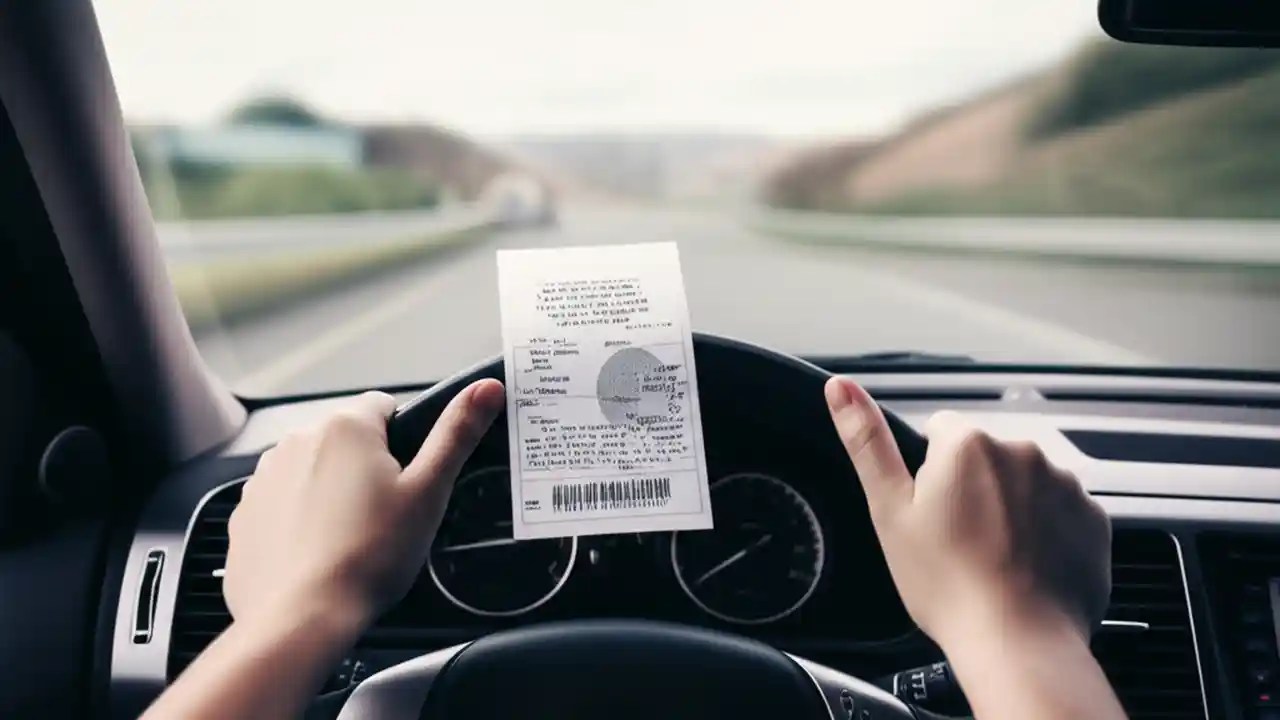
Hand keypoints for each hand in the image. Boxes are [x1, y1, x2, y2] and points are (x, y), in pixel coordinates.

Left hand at [224, 379, 504, 630]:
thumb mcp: (428, 492)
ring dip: (332, 489)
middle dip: (368, 467)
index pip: (385, 407)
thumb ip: (457, 434)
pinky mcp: (245, 512)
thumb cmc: (370, 554)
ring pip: (314, 469)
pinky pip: (283, 501)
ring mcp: (264, 475)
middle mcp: (297, 438)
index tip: (409, 481)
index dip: (405, 442)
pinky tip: (318, 551)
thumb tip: (487, 388)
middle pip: (348, 439)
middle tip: (386, 515)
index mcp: (346, 425)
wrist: (300, 617)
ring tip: (351, 537)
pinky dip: (300, 518)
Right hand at [823, 376, 1110, 649]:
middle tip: (958, 542)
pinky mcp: (1094, 519)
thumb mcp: (889, 511)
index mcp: (968, 444)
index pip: (940, 432)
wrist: (1016, 643)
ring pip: (1023, 485)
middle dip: (972, 488)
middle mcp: (1023, 451)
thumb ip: (866, 441)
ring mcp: (1065, 485)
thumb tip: (840, 385)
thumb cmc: (946, 582)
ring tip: (994, 560)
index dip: (929, 474)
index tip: (931, 514)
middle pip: (984, 458)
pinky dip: (1046, 534)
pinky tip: (1026, 569)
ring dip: (1010, 509)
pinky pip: (1061, 514)